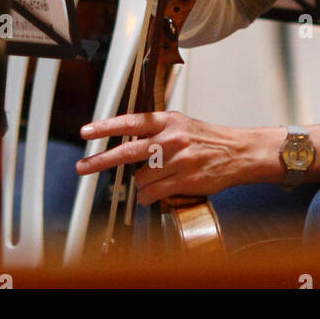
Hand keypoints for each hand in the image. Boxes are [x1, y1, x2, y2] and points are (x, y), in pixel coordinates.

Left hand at [77, 110, 273, 203]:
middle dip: (100, 161)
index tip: (87, 132)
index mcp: (167, 121)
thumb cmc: (207, 139)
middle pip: (127, 151)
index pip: (130, 122)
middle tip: (82, 167)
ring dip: (139, 185)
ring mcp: (176, 161)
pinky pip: (152, 194)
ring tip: (153, 181)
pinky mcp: (183, 181)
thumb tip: (127, 138)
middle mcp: (169, 139)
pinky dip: (148, 197)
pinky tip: (156, 193)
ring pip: (140, 178)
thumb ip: (155, 129)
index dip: (105, 127)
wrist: (236, 152)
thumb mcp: (180, 124)